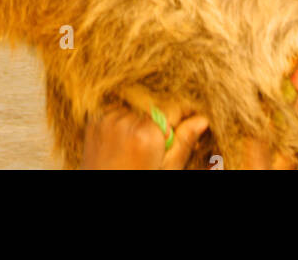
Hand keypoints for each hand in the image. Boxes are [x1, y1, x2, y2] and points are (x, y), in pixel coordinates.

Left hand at [80, 104, 209, 169]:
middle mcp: (126, 121)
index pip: (174, 108)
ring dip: (142, 120)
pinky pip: (118, 110)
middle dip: (163, 121)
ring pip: (136, 108)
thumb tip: (202, 120)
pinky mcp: (95, 120)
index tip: (194, 117)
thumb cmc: (139, 182)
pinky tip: (124, 142)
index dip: (186, 113)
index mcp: (146, 135)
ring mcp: (108, 119)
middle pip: (155, 107)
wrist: (100, 189)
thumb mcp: (166, 171)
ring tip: (139, 146)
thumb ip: (183, 144)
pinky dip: (124, 121)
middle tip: (163, 142)